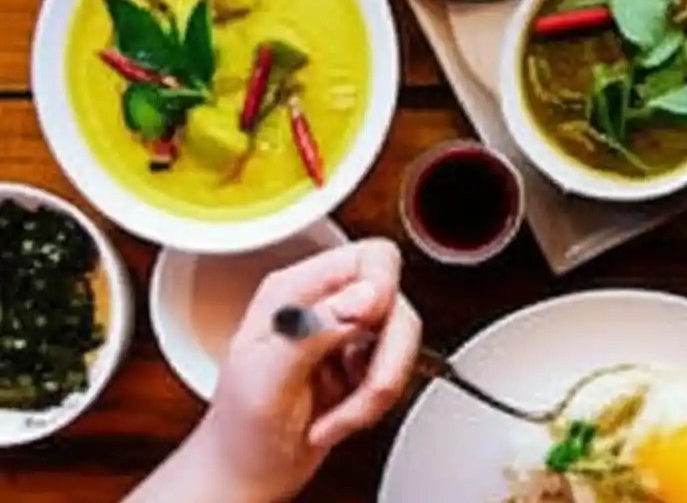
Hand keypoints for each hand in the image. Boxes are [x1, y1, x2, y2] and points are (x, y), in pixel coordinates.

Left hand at [128, 238, 422, 502]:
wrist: (247, 471)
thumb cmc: (241, 429)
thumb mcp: (267, 376)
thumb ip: (312, 327)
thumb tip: (363, 295)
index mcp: (295, 291)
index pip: (369, 258)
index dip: (383, 288)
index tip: (368, 327)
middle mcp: (326, 305)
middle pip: (396, 305)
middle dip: (385, 360)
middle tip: (357, 388)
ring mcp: (347, 334)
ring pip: (403, 342)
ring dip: (378, 390)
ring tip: (341, 414)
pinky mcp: (363, 363)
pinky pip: (397, 371)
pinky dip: (376, 403)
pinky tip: (343, 414)